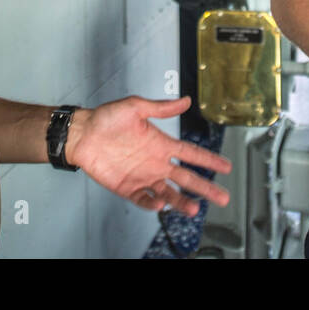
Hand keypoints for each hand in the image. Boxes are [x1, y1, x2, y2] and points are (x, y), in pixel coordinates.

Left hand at [67, 95, 230, 215]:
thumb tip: (185, 100)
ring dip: (181, 201)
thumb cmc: (106, 118)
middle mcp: (155, 162)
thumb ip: (162, 108)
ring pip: (168, 193)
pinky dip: (153, 203)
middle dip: (205, 188)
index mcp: (161, 144)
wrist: (82, 133)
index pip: (191, 154)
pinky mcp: (127, 187)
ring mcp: (142, 176)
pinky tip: (160, 203)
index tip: (226, 167)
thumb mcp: (136, 106)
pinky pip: (144, 199)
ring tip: (193, 209)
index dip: (209, 160)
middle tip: (223, 198)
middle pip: (186, 178)